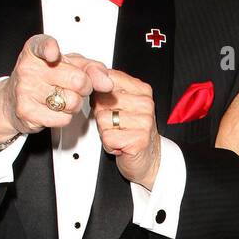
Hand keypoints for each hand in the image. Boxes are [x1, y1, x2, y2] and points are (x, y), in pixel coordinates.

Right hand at [0, 35, 114, 141]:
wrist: (14, 100)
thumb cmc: (46, 78)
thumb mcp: (70, 65)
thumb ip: (92, 68)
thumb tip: (106, 83)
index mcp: (36, 50)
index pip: (42, 45)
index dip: (50, 49)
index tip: (53, 54)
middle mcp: (28, 68)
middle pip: (76, 80)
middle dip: (83, 86)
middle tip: (74, 86)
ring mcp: (25, 90)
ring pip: (71, 102)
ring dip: (74, 104)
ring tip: (61, 97)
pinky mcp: (27, 112)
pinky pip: (63, 118)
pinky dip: (65, 117)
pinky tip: (54, 109)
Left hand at [92, 70, 160, 187]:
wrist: (148, 159)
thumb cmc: (132, 132)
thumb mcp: (121, 105)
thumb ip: (108, 90)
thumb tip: (90, 81)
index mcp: (142, 90)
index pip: (108, 79)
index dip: (100, 95)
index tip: (109, 107)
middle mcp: (146, 103)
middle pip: (102, 101)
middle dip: (102, 117)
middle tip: (117, 126)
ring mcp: (144, 121)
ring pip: (102, 119)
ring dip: (105, 132)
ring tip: (119, 135)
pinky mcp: (139, 139)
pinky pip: (107, 137)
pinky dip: (109, 145)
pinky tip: (120, 145)